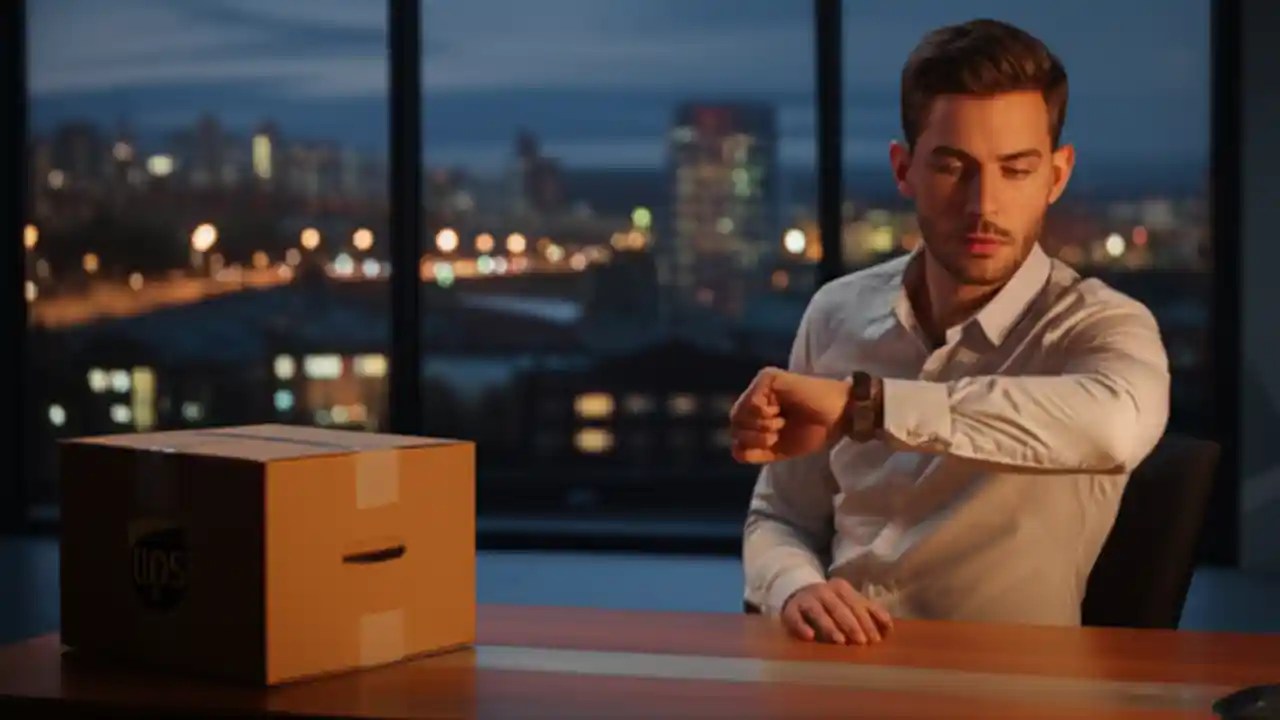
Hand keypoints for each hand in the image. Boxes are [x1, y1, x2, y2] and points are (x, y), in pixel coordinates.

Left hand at [729, 367, 851, 463]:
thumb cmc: (813, 431)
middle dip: (757, 437)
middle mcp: (756, 396)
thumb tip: (733, 449)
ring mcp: (761, 385)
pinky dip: (765, 415)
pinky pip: (751, 404)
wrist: (837, 418)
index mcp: (758, 413)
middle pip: (734, 423)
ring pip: (739, 414)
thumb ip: (755, 452)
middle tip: (780, 430)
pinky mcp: (768, 378)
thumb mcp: (778, 449)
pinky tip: (780, 411)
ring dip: (763, 426)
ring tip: (782, 420)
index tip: (776, 440)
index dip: (753, 444)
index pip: (736, 433)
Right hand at [782, 578, 893, 644]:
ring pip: (818, 612)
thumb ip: (870, 612)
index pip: (856, 604)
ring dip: (829, 626)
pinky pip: (795, 618)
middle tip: (861, 642)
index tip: (876, 639)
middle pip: (839, 608)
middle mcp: (823, 591)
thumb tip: (889, 628)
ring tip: (840, 641)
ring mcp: (806, 600)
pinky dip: (802, 627)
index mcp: (841, 588)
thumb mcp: (851, 602)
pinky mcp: (790, 610)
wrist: (798, 592)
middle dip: (851, 625)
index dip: (867, 621)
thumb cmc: (832, 603)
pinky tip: (809, 637)